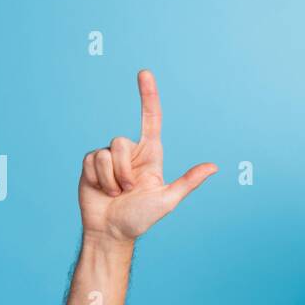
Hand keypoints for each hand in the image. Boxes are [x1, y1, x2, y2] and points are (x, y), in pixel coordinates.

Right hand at [78, 70, 217, 244]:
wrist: (111, 232)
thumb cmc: (140, 218)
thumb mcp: (167, 200)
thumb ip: (188, 182)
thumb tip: (214, 167)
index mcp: (150, 155)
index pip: (150, 120)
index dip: (148, 96)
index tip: (144, 73)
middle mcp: (130, 153)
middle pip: (121, 141)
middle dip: (124, 171)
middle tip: (129, 191)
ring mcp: (109, 158)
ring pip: (106, 153)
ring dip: (111, 178)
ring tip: (115, 194)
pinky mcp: (90, 164)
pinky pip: (91, 161)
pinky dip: (98, 179)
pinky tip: (101, 191)